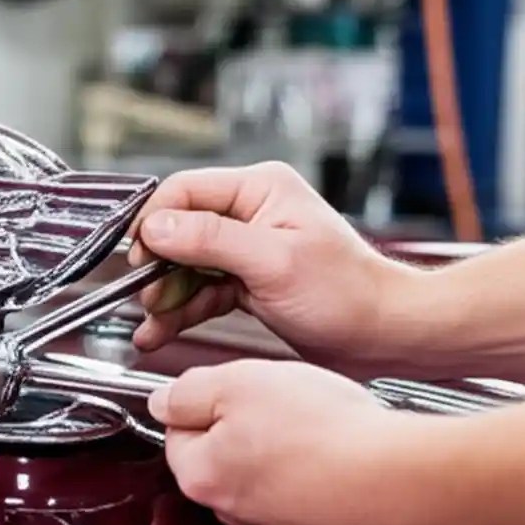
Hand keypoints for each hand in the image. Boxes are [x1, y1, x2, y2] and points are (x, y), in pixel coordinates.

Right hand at [127, 162, 417, 371]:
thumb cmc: (347, 294)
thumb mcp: (272, 262)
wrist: (385, 336)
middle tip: (148, 296)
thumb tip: (156, 226)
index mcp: (260, 189)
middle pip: (178, 230)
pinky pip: (200, 290)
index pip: (183, 191)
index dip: (155, 223)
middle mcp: (250, 212)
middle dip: (158, 267)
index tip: (139, 257)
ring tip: (151, 323)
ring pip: (185, 265)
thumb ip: (210, 240)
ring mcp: (246, 247)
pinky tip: (161, 330)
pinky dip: (181, 311)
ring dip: (165, 294)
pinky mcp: (246, 279)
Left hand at [148, 360, 431, 524]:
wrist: (403, 481)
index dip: (206, 395)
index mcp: (200, 475)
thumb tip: (163, 400)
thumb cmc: (324, 432)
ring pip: (265, 463)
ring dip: (286, 437)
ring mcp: (278, 522)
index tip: (235, 384)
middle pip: (220, 448)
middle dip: (246, 417)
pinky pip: (306, 482)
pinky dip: (319, 460)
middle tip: (280, 397)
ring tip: (317, 418)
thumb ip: (187, 391)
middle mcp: (232, 509)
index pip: (177, 428)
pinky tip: (341, 443)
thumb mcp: (236, 383)